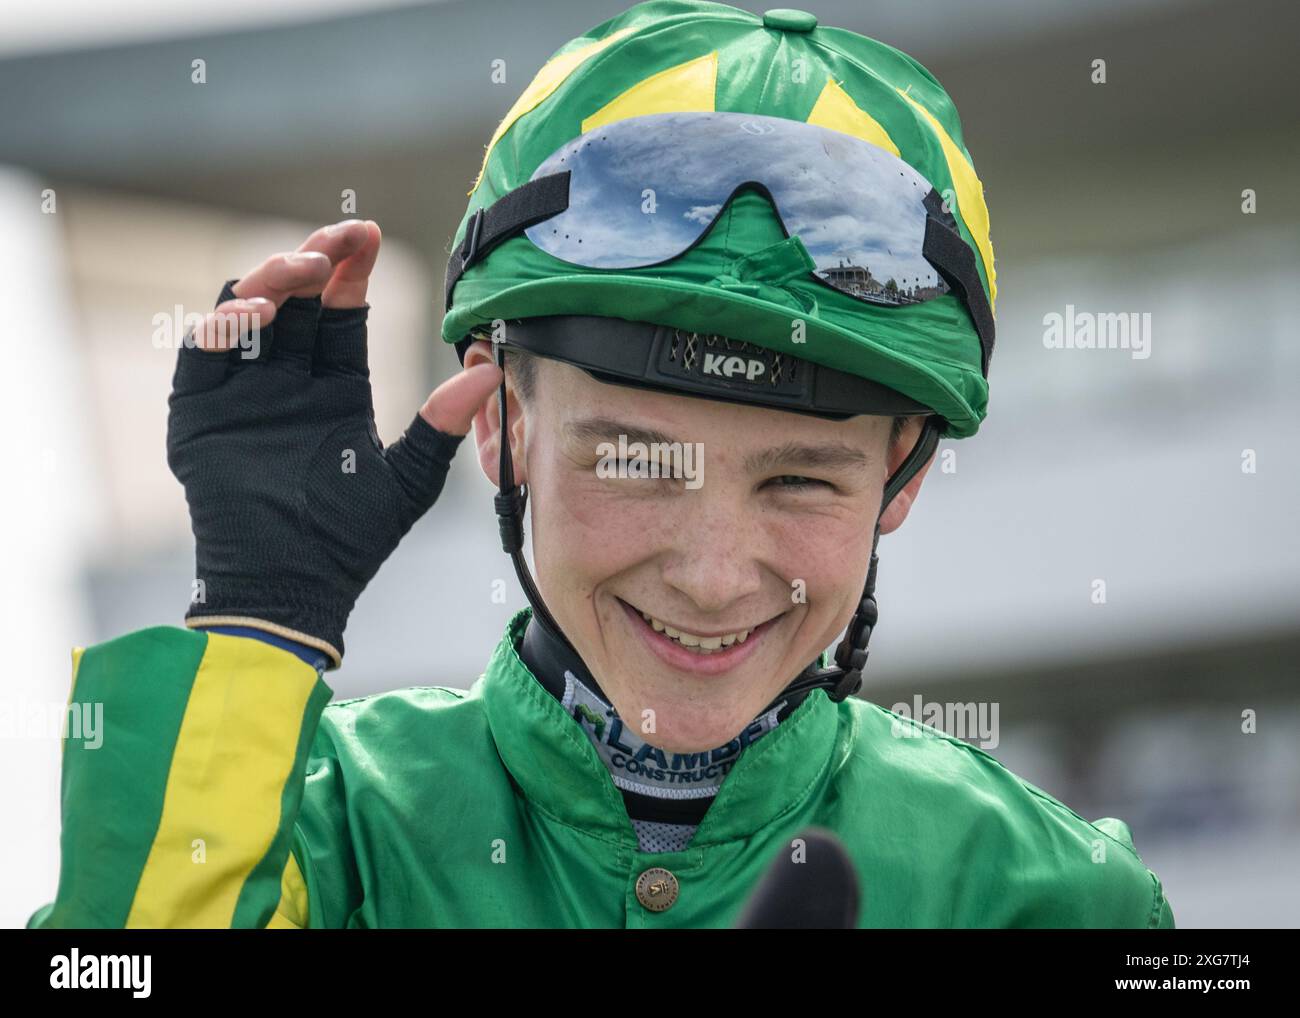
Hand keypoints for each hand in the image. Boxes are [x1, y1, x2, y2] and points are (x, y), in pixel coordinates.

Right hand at [166, 220, 501, 665]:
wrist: (292, 589)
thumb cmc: (349, 541)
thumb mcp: (407, 479)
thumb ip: (441, 425)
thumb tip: (487, 372)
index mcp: (334, 388)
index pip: (340, 310)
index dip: (352, 269)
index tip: (371, 237)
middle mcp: (287, 381)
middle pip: (292, 297)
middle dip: (314, 256)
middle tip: (341, 238)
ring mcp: (242, 395)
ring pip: (246, 310)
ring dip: (271, 279)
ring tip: (303, 271)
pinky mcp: (201, 415)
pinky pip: (202, 355)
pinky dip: (223, 327)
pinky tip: (255, 315)